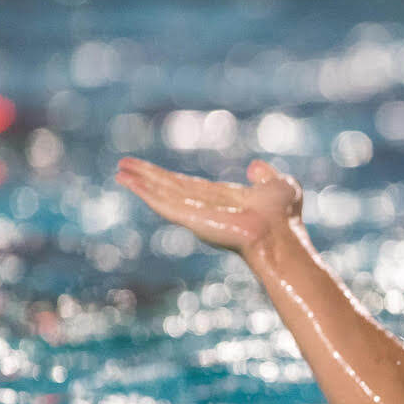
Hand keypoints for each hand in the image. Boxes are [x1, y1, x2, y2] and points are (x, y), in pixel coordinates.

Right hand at [116, 157, 302, 255]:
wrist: (282, 237)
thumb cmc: (285, 220)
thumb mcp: (279, 187)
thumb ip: (266, 177)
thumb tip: (255, 166)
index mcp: (222, 201)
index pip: (189, 187)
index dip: (168, 177)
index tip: (148, 169)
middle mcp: (206, 209)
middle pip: (170, 189)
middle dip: (147, 177)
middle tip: (122, 166)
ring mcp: (197, 216)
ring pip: (163, 195)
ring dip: (140, 183)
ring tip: (119, 172)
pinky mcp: (192, 220)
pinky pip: (164, 204)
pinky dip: (145, 192)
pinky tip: (129, 182)